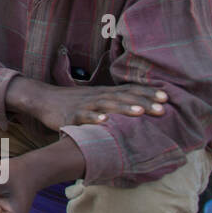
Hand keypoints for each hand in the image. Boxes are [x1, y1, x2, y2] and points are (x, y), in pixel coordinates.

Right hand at [7, 77, 168, 132]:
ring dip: (124, 108)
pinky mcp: (70, 115)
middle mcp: (98, 96)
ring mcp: (85, 105)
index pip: (130, 90)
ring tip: (140, 112)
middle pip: (123, 97)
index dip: (148, 92)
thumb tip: (139, 110)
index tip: (167, 97)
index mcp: (106, 93)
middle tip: (163, 108)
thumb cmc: (73, 102)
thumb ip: (114, 104)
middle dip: (144, 102)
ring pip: (107, 105)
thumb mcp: (96, 100)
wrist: (43, 99)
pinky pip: (83, 116)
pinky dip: (94, 118)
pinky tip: (104, 122)